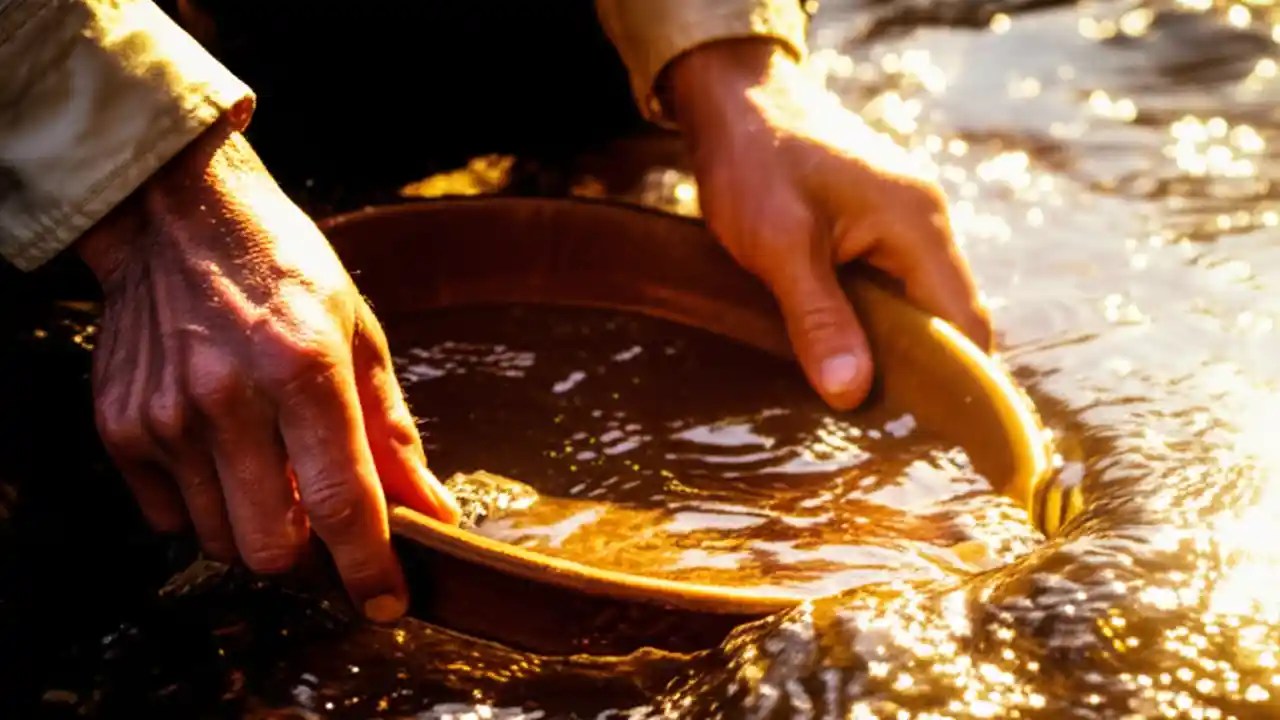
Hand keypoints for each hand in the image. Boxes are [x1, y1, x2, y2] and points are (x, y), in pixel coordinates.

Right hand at [74, 119, 459, 620]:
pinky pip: (169, 518)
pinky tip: (223, 458)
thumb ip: (393, 433)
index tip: (387, 600)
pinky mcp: (121, 427)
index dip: (371, 568)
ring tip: (273, 474)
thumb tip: (430, 510)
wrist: (173, 215)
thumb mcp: (360, 335)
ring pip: (219, 540)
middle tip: (326, 526)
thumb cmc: (282, 268)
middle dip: (310, 559)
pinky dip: (205, 508)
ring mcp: (166, 417)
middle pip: (271, 548)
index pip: (345, 504)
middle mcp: (228, 399)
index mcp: (303, 369)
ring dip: (258, 529)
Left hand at [669, 40, 991, 408]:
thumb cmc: (755, 161)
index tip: (928, 434)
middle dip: (919, 372)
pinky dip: (872, 323)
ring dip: (890, 348)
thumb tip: (853, 393)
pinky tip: (840, 350)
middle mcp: (925, 224)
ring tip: (857, 396)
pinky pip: (890, 288)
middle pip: (946, 319)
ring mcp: (902, 222)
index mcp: (920, 227)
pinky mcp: (873, 225)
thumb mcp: (780, 247)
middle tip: (879, 424)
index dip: (955, 383)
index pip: (966, 324)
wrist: (733, 99)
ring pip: (915, 306)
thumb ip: (819, 319)